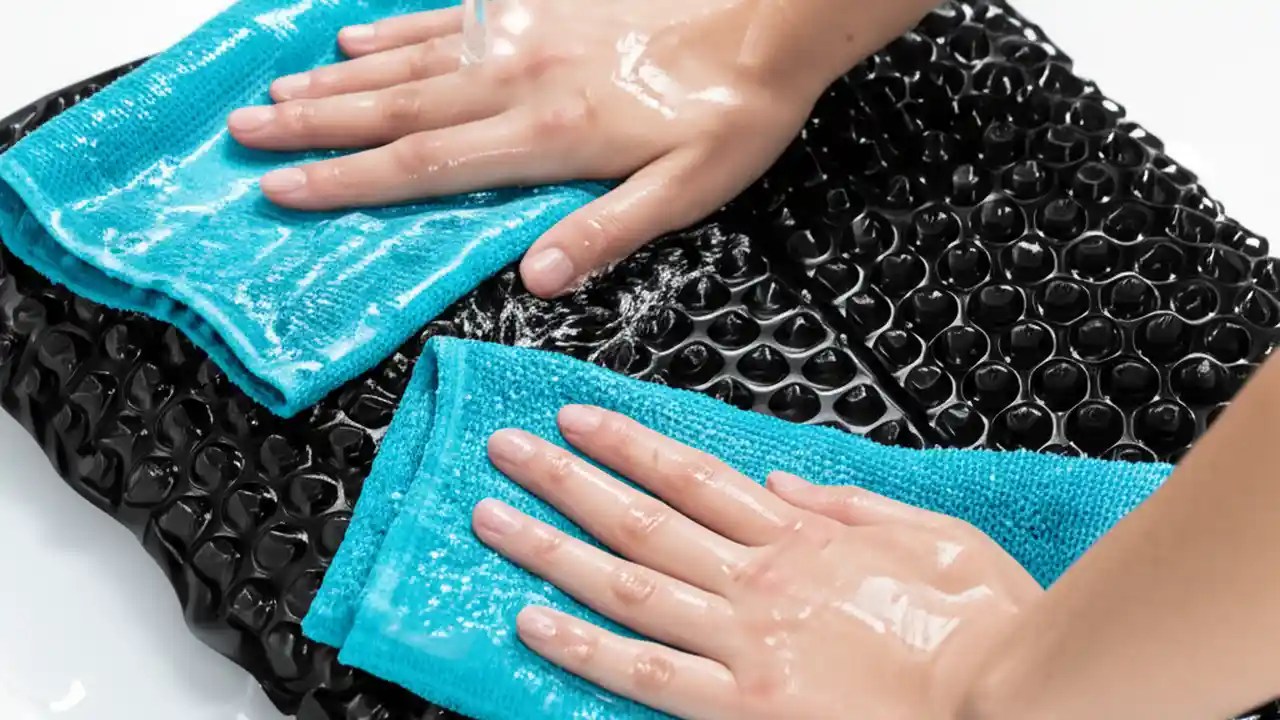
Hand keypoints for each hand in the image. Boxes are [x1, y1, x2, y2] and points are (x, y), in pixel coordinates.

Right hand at [228, 0, 935, 296]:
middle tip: (244, 135)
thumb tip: (535, 278)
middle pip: (393, 110)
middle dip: (313, 128)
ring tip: (278, 94)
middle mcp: (516, 80)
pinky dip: (395, 30)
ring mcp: (522, 35)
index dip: (345, 182)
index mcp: (544, 136)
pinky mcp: (538, 4)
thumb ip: (605, 232)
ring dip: (337, 82)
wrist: (768, 18)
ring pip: (408, 63)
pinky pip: (449, 17)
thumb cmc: (730, 111)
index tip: (283, 191)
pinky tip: (357, 38)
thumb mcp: (684, 192)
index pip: (422, 167)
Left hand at [473, 405, 1042, 718]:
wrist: (1002, 704)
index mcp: (801, 538)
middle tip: (506, 450)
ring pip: (625, 585)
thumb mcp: (929, 532)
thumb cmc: (978, 626)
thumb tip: (778, 480)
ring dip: (552, 547)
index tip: (576, 419)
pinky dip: (584, 646)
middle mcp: (757, 582)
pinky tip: (532, 622)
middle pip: (639, 519)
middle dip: (566, 479)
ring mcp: (742, 645)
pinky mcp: (741, 710)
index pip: (691, 475)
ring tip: (492, 519)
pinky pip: (644, 673)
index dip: (627, 443)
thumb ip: (847, 503)